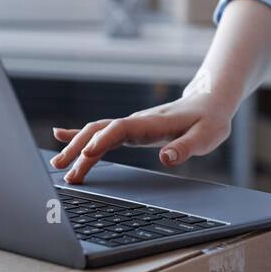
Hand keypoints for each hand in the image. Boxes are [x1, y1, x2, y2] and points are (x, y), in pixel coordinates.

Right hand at [50, 91, 233, 183]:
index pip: (121, 129)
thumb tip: (166, 158)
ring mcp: (131, 125)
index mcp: (152, 123)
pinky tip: (61, 137)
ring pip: (97, 133)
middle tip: (63, 169)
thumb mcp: (206, 136)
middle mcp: (136, 122)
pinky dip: (81, 135)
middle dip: (80, 148)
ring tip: (59, 166)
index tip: (86, 154)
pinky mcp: (131, 130)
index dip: (103, 140)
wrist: (210, 101)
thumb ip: (186, 147)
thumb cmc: (210, 120)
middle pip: (100, 131)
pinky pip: (102, 132)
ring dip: (77, 147)